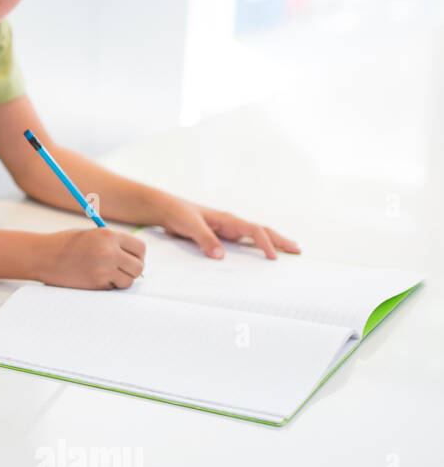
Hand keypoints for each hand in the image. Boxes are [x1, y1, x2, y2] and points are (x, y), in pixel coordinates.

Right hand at [33, 228, 145, 288]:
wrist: (42, 256)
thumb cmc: (65, 244)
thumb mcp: (92, 235)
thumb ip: (113, 242)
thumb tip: (134, 256)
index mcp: (108, 235)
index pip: (140, 248)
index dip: (138, 254)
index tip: (131, 257)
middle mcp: (108, 252)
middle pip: (138, 266)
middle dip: (132, 269)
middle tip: (122, 269)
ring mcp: (102, 270)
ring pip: (128, 281)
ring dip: (121, 280)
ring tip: (107, 274)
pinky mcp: (95, 284)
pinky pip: (113, 288)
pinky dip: (108, 285)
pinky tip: (94, 278)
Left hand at [159, 198, 300, 259]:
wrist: (167, 209)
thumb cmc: (178, 214)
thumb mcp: (190, 225)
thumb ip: (205, 239)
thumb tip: (221, 256)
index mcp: (228, 219)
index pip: (254, 231)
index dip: (265, 244)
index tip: (274, 257)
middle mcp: (232, 224)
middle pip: (262, 231)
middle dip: (280, 240)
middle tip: (298, 250)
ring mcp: (229, 230)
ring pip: (255, 236)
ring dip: (272, 243)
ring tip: (289, 251)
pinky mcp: (222, 235)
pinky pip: (243, 242)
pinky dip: (257, 247)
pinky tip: (262, 255)